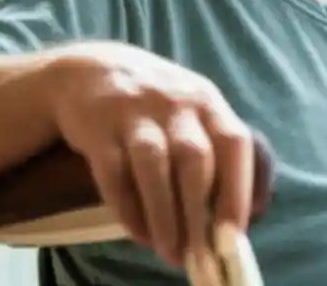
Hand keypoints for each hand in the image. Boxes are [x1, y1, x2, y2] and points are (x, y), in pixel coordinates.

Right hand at [49, 43, 257, 269]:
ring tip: (170, 252)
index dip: (238, 190)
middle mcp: (175, 103)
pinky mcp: (97, 126)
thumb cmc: (155, 105)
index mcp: (207, 101)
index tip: (235, 236)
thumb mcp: (191, 111)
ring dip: (164, 215)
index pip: (234, 144)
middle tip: (201, 258)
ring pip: (154, 167)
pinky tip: (139, 233)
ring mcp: (135, 112)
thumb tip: (232, 221)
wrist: (89, 69)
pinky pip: (113, 172)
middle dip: (199, 214)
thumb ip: (214, 153)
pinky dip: (127, 207)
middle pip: (195, 160)